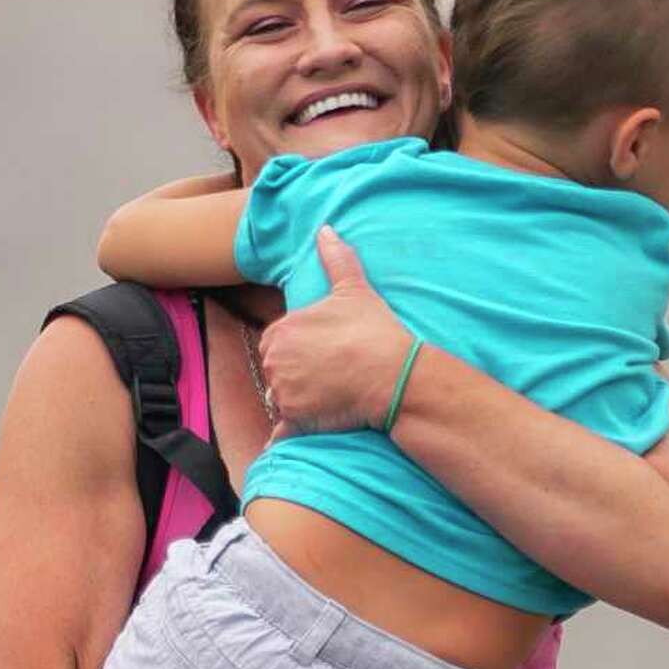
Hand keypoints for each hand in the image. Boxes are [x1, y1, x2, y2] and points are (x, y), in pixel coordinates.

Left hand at [257, 229, 409, 433]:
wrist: (394, 375)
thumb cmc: (375, 332)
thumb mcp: (355, 290)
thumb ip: (336, 259)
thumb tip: (325, 229)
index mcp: (282, 329)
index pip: (277, 342)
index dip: (298, 349)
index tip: (323, 353)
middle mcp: (274, 361)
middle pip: (275, 370)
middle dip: (294, 373)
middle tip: (328, 374)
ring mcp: (283, 391)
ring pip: (281, 398)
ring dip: (296, 400)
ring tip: (328, 396)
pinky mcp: (295, 420)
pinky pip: (280, 432)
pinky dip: (282, 436)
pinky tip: (287, 439)